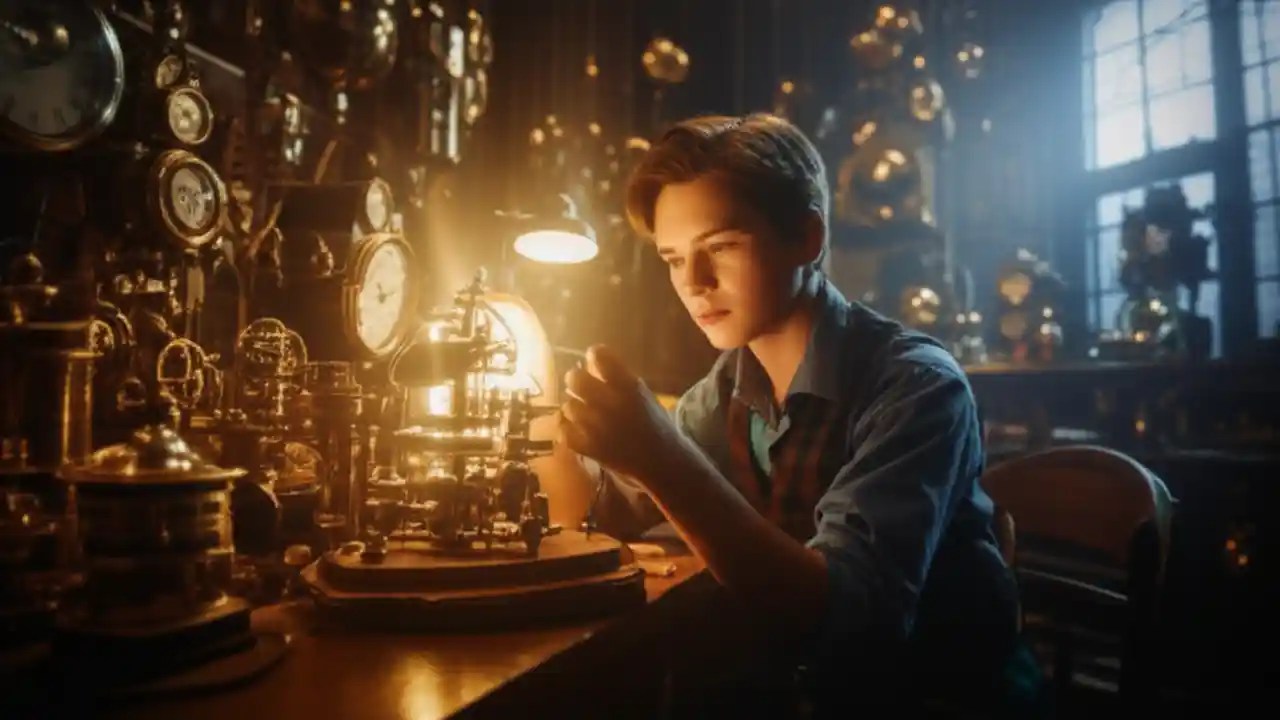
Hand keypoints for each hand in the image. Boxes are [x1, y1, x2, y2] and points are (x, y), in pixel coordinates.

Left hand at [558, 344, 682, 481]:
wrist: (661, 461)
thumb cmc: (654, 424)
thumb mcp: (642, 394)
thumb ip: (618, 377)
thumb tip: (589, 362)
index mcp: (628, 387)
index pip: (599, 355)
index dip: (595, 356)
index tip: (596, 363)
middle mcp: (610, 404)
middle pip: (574, 378)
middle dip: (576, 379)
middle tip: (581, 387)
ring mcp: (597, 428)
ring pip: (568, 406)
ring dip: (576, 408)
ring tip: (587, 414)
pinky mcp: (588, 448)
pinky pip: (564, 430)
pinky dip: (569, 429)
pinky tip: (580, 429)